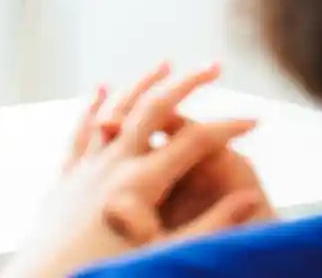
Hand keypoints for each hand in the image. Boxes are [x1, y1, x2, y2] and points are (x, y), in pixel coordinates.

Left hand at [0, 68, 262, 277]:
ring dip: (142, 84)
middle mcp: (112, 164)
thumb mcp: (166, 254)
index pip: (195, 141)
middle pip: (154, 107)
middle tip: (215, 67)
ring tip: (165, 64)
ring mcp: (86, 166)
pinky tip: (102, 89)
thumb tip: (250, 198)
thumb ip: (212, 227)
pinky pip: (82, 129)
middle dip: (188, 82)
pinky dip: (94, 105)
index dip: (228, 127)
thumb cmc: (108, 271)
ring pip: (116, 108)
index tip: (254, 119)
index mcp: (141, 183)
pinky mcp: (67, 176)